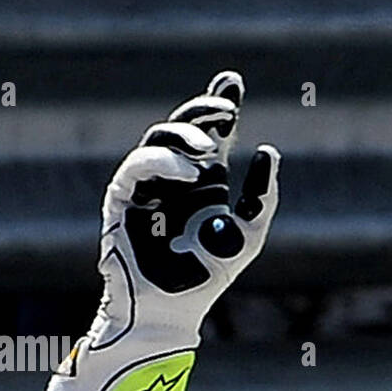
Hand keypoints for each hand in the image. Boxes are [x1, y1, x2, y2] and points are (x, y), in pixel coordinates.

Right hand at [93, 70, 280, 349]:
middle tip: (227, 110)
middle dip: (203, 111)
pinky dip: (164, 162)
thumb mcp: (248, 234)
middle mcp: (175, 180)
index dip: (218, 104)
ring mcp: (148, 187)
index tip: (233, 81)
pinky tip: (192, 171)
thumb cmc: (207, 277)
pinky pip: (137, 167)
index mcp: (204, 184)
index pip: (211, 135)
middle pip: (184, 128)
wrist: (171, 310)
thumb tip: (267, 151)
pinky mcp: (124, 200)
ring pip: (159, 140)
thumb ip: (261, 197)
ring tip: (212, 150)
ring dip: (186, 136)